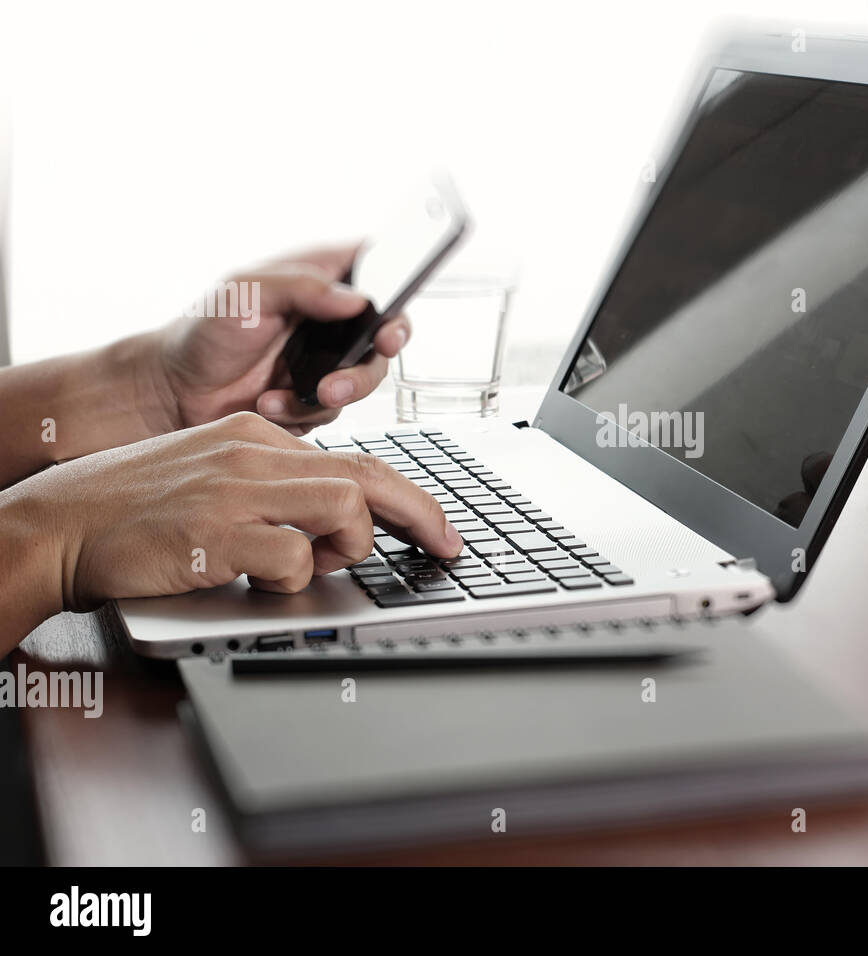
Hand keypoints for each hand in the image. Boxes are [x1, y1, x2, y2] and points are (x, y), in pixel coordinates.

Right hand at [15, 412, 461, 614]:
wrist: (57, 524)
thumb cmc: (134, 511)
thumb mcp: (213, 479)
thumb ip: (272, 490)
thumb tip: (331, 525)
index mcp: (254, 435)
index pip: (353, 458)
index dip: (406, 498)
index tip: (437, 528)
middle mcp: (251, 452)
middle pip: (365, 475)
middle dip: (419, 515)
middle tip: (446, 547)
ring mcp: (233, 489)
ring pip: (342, 505)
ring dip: (348, 545)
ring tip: (319, 563)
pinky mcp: (213, 532)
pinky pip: (292, 556)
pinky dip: (293, 578)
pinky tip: (263, 581)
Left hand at [154, 246, 411, 435]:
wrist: (173, 392)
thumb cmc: (202, 332)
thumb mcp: (246, 293)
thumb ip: (301, 287)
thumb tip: (355, 299)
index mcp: (317, 278)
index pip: (375, 268)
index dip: (397, 286)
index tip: (391, 314)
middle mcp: (329, 319)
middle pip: (385, 332)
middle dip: (378, 354)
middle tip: (367, 360)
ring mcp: (326, 361)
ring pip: (366, 378)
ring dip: (340, 390)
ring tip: (306, 394)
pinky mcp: (315, 397)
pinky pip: (334, 409)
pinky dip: (306, 411)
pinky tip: (271, 404)